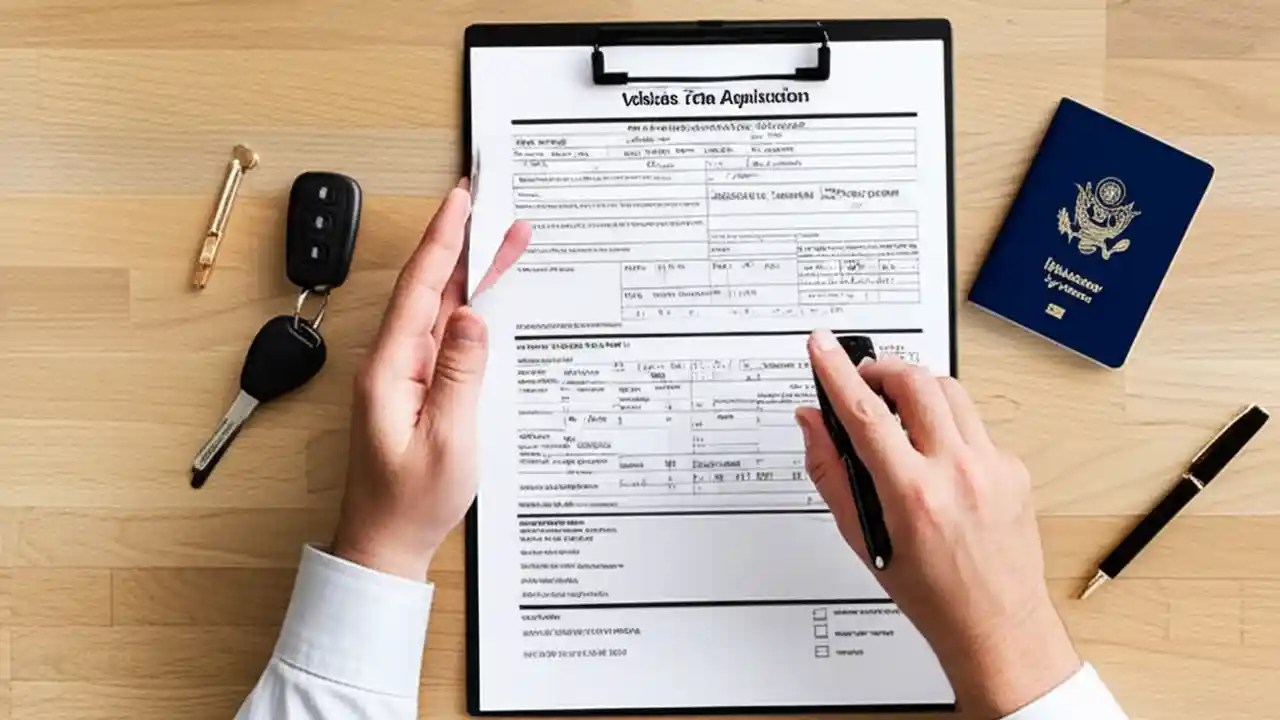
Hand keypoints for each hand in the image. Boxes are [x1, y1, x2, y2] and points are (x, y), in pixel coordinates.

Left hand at [332, 179, 529, 580]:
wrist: (384, 544)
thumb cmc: (408, 503)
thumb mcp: (446, 440)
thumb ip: (458, 375)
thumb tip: (470, 319)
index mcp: (389, 370)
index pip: (419, 290)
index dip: (442, 241)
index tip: (460, 202)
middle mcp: (392, 364)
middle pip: (430, 289)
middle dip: (461, 243)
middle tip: (490, 204)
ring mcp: (404, 375)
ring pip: (439, 309)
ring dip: (469, 273)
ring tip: (504, 239)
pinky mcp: (417, 389)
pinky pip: (444, 336)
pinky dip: (467, 309)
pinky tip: (485, 296)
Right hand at [796, 329, 1078, 717]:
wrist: (997, 624)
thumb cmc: (931, 594)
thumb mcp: (865, 539)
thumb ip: (832, 474)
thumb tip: (813, 424)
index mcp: (913, 494)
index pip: (865, 414)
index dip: (837, 372)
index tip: (822, 346)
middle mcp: (957, 473)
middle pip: (915, 383)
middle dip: (881, 370)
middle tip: (863, 381)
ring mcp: (992, 467)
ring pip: (950, 392)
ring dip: (916, 389)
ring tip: (898, 410)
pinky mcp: (1014, 468)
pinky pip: (975, 424)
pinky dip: (948, 424)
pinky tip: (937, 452)